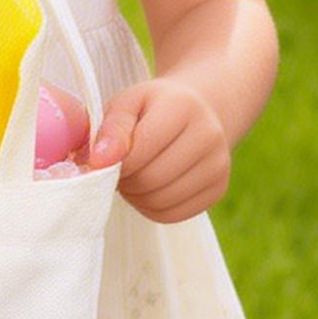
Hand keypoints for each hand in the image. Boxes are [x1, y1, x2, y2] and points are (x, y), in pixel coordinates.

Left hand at [84, 79, 229, 223]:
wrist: (197, 113)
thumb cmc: (153, 109)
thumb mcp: (128, 103)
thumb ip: (112, 128)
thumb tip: (99, 161)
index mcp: (183, 107)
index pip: (141, 149)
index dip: (113, 161)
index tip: (103, 158)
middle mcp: (209, 136)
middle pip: (150, 179)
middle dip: (125, 179)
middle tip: (118, 168)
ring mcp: (218, 166)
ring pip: (160, 201)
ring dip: (135, 195)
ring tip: (133, 175)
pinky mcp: (218, 190)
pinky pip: (171, 215)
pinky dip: (150, 207)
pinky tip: (149, 187)